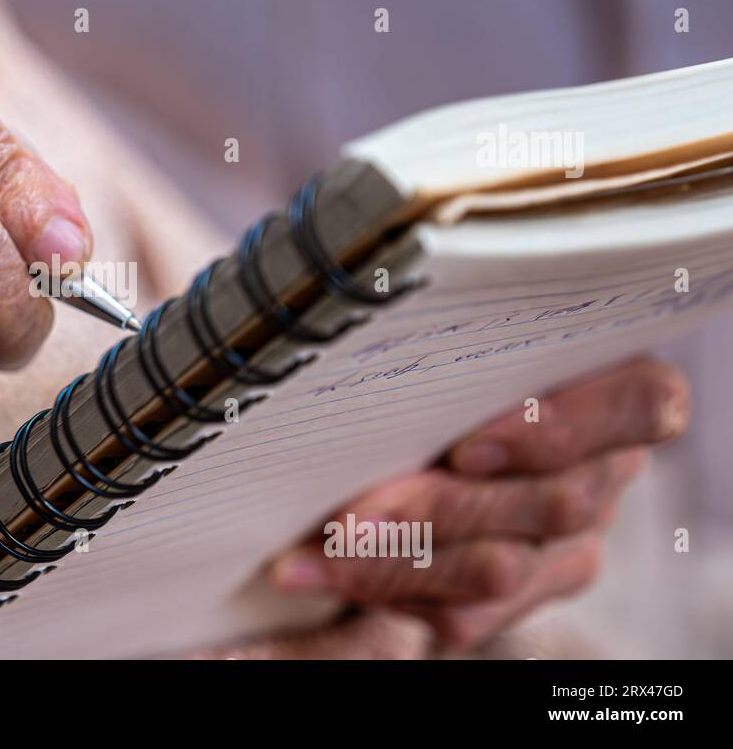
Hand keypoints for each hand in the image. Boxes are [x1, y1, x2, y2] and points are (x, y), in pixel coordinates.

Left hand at [267, 358, 689, 650]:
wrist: (399, 429)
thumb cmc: (427, 365)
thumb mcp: (441, 347)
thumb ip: (443, 358)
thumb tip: (380, 372)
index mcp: (609, 388)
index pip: (641, 404)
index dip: (559, 429)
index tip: (465, 446)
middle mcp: (604, 468)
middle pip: (554, 502)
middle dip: (440, 510)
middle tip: (349, 517)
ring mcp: (571, 541)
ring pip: (503, 570)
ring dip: (397, 562)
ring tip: (319, 552)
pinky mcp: (525, 591)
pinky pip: (466, 612)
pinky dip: (385, 590)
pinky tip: (323, 571)